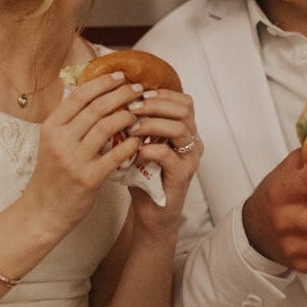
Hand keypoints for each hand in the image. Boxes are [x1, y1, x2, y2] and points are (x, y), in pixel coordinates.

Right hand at [24, 72, 146, 235]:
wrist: (43, 211)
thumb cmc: (53, 174)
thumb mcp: (52, 142)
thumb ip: (69, 119)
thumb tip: (86, 89)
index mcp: (51, 127)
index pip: (79, 95)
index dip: (102, 82)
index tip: (121, 75)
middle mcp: (60, 140)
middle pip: (96, 107)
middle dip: (121, 94)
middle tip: (138, 89)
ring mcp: (74, 159)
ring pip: (107, 126)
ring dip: (128, 116)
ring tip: (141, 112)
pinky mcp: (88, 178)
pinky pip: (116, 154)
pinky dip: (131, 144)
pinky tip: (139, 139)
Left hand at [122, 88, 201, 234]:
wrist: (151, 212)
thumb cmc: (144, 177)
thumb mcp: (140, 144)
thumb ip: (136, 124)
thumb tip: (112, 100)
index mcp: (186, 131)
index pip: (183, 101)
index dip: (161, 94)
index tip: (138, 94)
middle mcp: (193, 141)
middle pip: (184, 109)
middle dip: (155, 104)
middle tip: (131, 108)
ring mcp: (190, 158)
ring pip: (179, 128)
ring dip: (151, 124)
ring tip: (130, 128)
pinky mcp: (182, 175)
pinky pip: (168, 154)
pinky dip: (147, 149)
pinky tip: (133, 152)